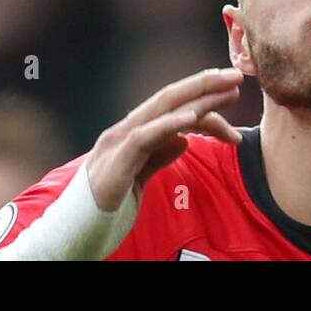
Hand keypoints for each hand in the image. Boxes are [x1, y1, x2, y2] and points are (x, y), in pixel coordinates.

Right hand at [83, 67, 243, 211]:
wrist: (73, 233)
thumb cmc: (107, 207)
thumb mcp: (140, 177)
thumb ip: (158, 156)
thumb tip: (183, 139)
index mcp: (131, 133)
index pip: (170, 106)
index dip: (201, 95)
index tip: (231, 91)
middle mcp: (124, 131)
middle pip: (169, 98)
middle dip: (205, 85)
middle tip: (237, 76)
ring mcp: (117, 144)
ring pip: (161, 110)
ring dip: (198, 98)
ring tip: (228, 92)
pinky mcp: (115, 164)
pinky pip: (144, 138)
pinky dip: (168, 124)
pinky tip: (192, 119)